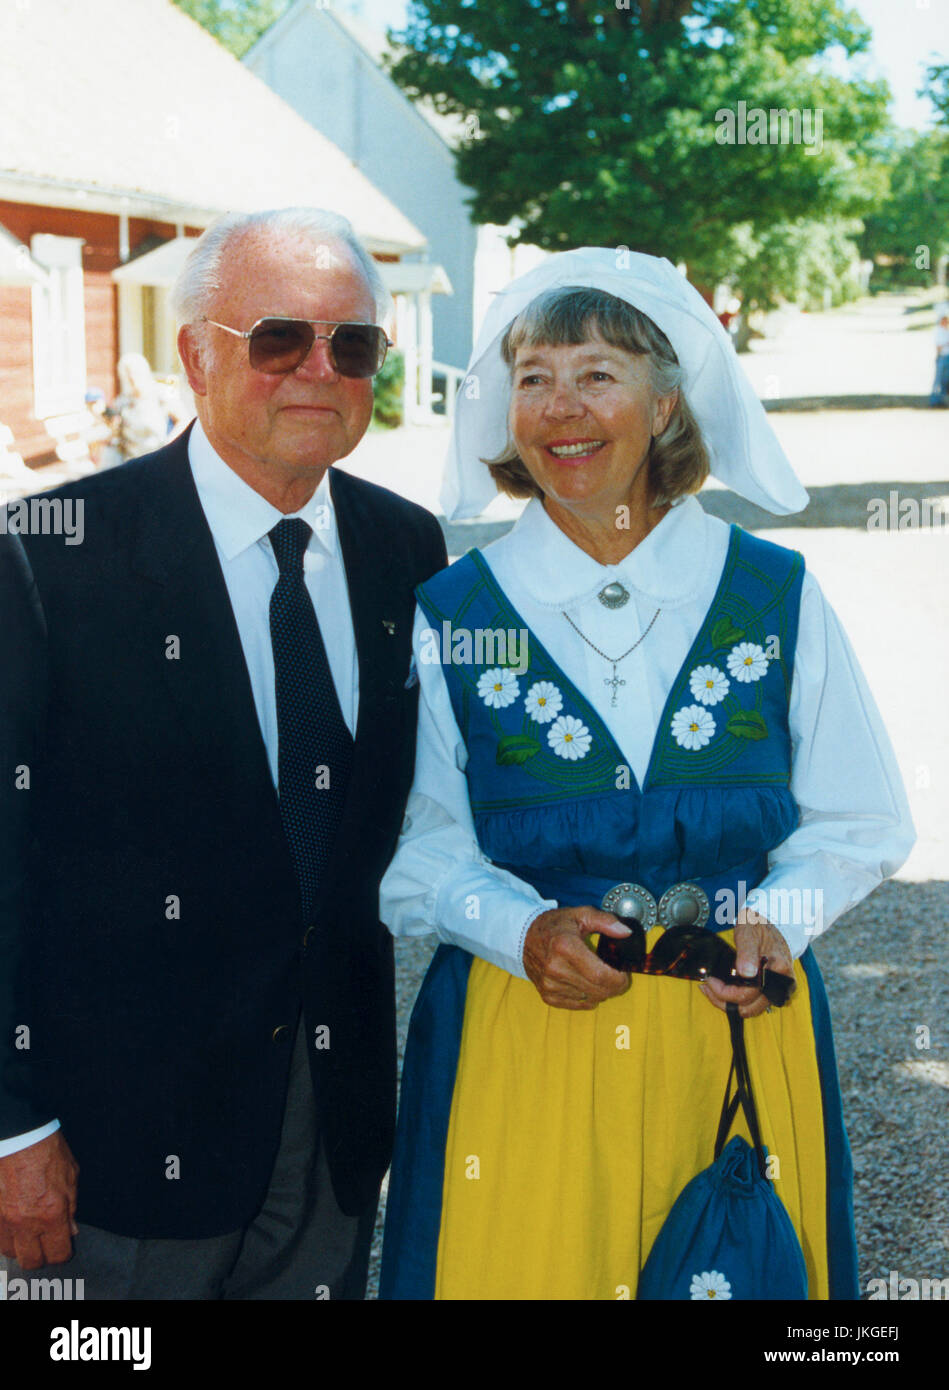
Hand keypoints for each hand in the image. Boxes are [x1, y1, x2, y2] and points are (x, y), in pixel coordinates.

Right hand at [0, 1133, 78, 1269]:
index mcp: (52, 1213)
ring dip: (20, 1247)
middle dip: (41, 1257)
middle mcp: (27, 1222)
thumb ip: (71, 1208)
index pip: (59, 1253)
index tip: (64, 1248)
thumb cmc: (46, 1150)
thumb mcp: (71, 1176)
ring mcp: (5, 1219)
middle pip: (32, 1261)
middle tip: (45, 1245)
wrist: (19, 1135)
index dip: (63, 1253)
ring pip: (10, 1253)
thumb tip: (71, 1229)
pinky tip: (13, 1225)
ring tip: (28, 1235)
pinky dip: (5, 1236)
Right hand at [523, 906, 630, 1010]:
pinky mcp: (548, 996)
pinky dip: (588, 997)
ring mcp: (550, 985)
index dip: (618, 979)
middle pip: (598, 990)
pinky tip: (586, 983)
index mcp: (565, 947)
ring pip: (590, 999)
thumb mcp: (580, 915)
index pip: (600, 975)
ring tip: (598, 976)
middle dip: (614, 986)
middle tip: (616, 976)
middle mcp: (555, 968)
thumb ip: (606, 921)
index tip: (624, 973)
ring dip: (601, 991)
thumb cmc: (554, 925)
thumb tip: (625, 933)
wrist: (523, 937)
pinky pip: (578, 1005)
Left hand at [699, 906, 794, 1018]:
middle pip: (748, 1008)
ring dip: (728, 1004)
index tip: (710, 980)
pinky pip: (752, 1004)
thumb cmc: (761, 927)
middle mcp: (781, 985)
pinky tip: (721, 990)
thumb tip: (747, 973)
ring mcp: (777, 991)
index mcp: (778, 970)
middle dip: (723, 1001)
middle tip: (707, 986)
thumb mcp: (749, 931)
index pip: (748, 994)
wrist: (774, 927)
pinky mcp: (771, 992)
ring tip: (711, 989)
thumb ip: (747, 951)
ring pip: (749, 1010)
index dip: (724, 992)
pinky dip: (735, 1001)